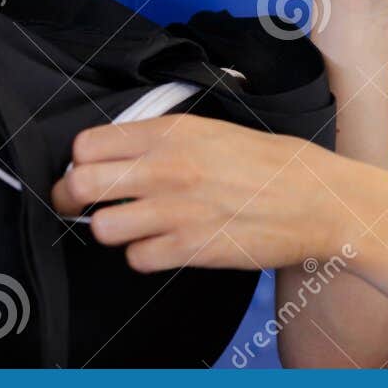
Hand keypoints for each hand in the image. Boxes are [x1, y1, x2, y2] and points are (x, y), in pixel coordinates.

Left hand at [50, 114, 355, 272]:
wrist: (316, 199)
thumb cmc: (270, 162)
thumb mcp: (214, 129)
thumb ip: (164, 138)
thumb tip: (119, 152)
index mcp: (171, 132)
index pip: (87, 144)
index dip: (81, 161)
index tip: (89, 170)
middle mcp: (167, 168)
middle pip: (79, 185)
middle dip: (71, 198)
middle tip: (81, 204)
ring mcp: (177, 210)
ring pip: (103, 228)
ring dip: (112, 230)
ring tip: (132, 225)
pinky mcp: (191, 248)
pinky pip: (137, 259)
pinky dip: (145, 255)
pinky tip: (163, 244)